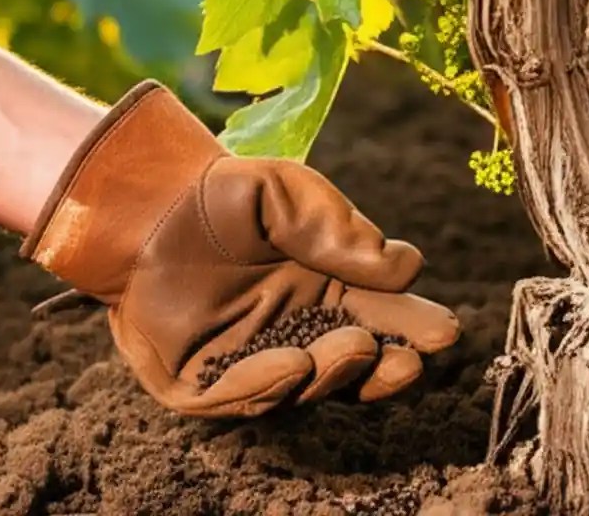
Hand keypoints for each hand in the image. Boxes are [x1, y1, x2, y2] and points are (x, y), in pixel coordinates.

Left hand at [21, 81, 459, 416]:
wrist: (144, 202)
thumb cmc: (223, 192)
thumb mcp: (289, 191)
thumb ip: (340, 226)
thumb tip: (404, 266)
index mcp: (328, 291)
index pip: (383, 321)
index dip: (414, 330)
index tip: (444, 330)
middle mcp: (295, 333)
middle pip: (352, 369)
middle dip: (385, 372)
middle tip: (407, 360)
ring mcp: (247, 360)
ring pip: (302, 390)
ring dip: (333, 375)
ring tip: (351, 347)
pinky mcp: (196, 383)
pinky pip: (235, 398)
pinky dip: (267, 388)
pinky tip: (294, 365)